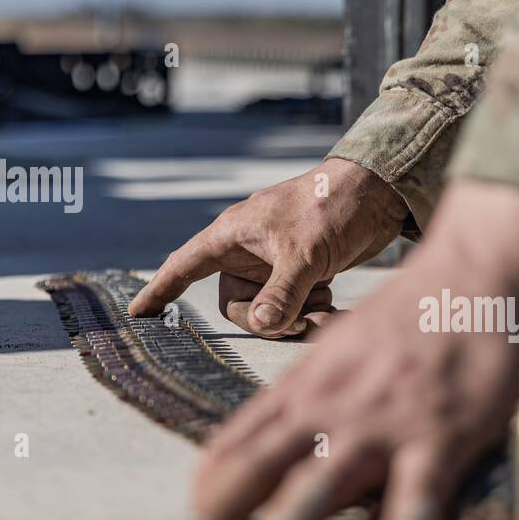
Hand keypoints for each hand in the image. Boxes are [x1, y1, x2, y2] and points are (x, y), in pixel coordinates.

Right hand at [128, 158, 408, 336]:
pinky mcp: (302, 272)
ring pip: (272, 310)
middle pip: (239, 305)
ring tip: (328, 310)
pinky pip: (296, 306)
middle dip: (268, 320)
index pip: (185, 265)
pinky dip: (314, 312)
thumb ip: (283, 293)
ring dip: (298, 318)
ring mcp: (275, 263)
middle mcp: (249, 250)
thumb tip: (264, 326)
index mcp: (233, 235)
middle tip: (298, 323)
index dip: (162, 289)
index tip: (139, 314)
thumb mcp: (305, 254)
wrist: (379, 193)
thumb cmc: (332, 208)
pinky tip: (336, 307)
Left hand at [152, 180, 518, 519]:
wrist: (481, 264)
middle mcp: (332, 405)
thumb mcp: (348, 346)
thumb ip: (319, 394)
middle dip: (212, 518)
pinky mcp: (441, 435)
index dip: (207, 490)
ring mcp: (383, 421)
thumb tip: (289, 443)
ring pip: (320, 484)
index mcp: (308, 384)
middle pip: (257, 468)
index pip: (238, 443)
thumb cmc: (418, 310)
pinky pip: (418, 493)